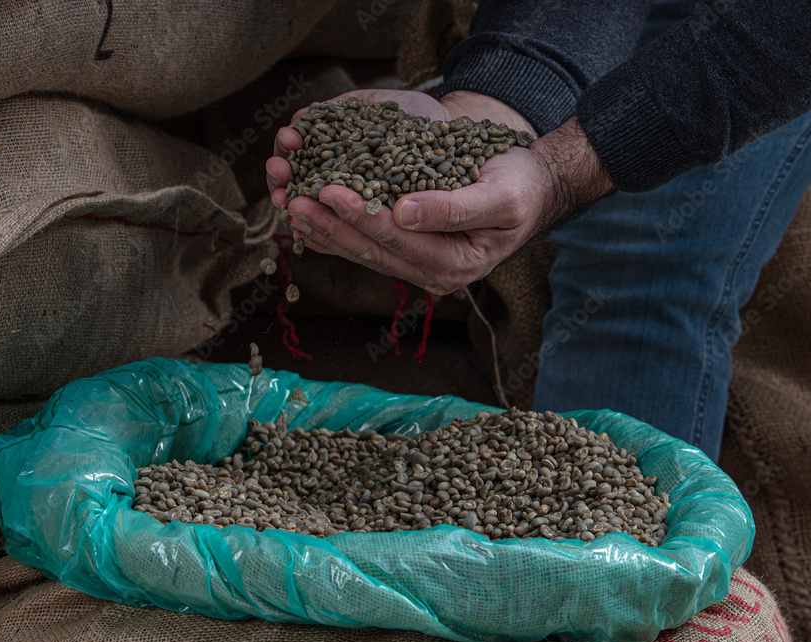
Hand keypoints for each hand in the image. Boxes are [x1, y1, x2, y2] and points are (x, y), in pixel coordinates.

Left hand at [265, 90, 614, 294]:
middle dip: (331, 226)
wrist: (531, 189)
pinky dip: (335, 227)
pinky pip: (364, 244)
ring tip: (290, 202)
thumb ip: (456, 209)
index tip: (330, 190)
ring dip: (324, 228)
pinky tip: (308, 210)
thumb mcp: (500, 196)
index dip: (362, 216)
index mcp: (454, 264)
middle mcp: (431, 273)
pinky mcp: (406, 251)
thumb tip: (404, 212)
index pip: (398, 240)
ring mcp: (416, 265)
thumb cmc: (521, 188)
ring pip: (361, 250)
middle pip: (371, 250)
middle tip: (295, 200)